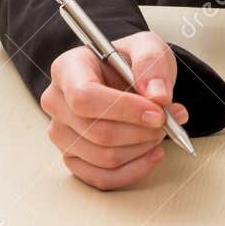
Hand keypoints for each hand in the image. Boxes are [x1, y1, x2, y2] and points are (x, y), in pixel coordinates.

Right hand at [40, 30, 189, 190]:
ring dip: (141, 149)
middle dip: (140, 131)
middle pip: (95, 130)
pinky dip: (133, 170)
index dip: (123, 109)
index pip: (83, 96)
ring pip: (102, 157)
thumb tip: (157, 95)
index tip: (157, 113)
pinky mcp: (72, 158)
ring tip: (163, 131)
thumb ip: (152, 63)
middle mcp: (56, 102)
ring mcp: (61, 133)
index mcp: (67, 68)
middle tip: (168, 121)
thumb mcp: (148, 47)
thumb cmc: (131, 62)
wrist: (129, 79)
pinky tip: (153, 153)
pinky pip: (101, 177)